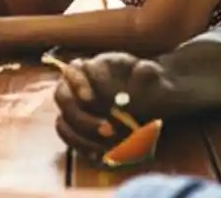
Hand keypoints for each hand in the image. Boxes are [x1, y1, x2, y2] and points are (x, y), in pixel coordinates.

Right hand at [52, 53, 175, 158]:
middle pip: (62, 96)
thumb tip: (127, 93)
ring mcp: (76, 105)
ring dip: (82, 135)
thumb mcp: (154, 74)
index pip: (76, 70)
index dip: (79, 84)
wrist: (158, 97)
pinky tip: (99, 155)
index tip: (90, 100)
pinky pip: (70, 136)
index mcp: (97, 64)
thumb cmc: (153, 83)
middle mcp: (79, 83)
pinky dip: (81, 146)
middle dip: (82, 117)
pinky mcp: (78, 125)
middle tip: (108, 130)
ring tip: (107, 146)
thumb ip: (145, 75)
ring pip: (63, 120)